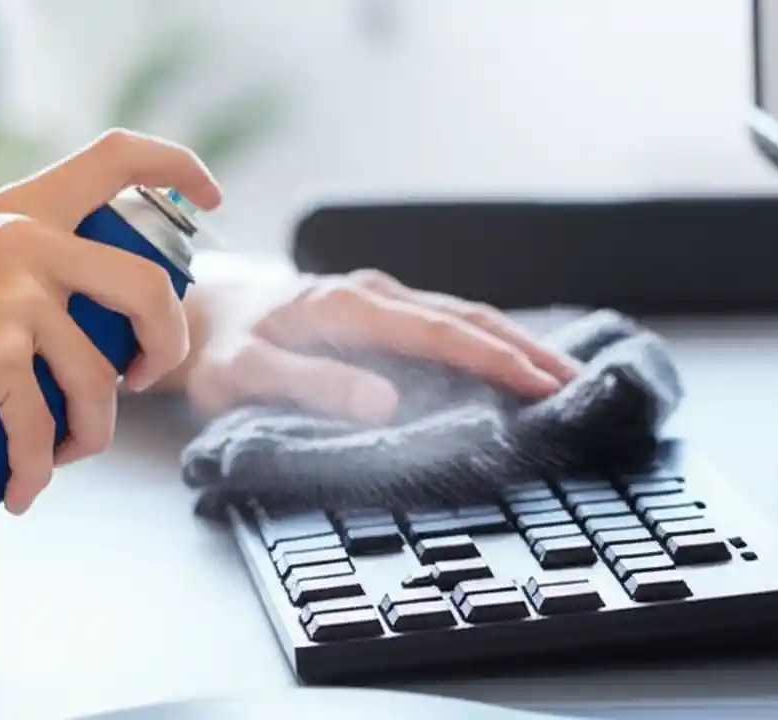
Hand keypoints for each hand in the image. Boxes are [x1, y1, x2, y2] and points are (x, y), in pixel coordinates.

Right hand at [0, 129, 220, 512]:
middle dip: (168, 345)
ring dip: (94, 434)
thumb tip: (100, 323)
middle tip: (143, 380)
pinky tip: (23, 489)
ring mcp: (16, 298)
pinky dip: (37, 470)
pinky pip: (44, 428)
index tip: (212, 200)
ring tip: (69, 452)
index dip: (180, 168)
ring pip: (100, 380)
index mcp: (28, 210)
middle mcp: (30, 243)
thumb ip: (31, 268)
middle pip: (150, 289)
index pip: (118, 157)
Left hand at [162, 262, 579, 423]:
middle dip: (526, 349)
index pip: (442, 330)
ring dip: (514, 342)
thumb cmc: (219, 349)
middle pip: (468, 315)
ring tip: (562, 373)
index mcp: (348, 305)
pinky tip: (510, 359)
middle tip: (579, 382)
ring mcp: (380, 296)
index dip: (496, 359)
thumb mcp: (245, 375)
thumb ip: (310, 385)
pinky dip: (488, 340)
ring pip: (463, 314)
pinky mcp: (381, 309)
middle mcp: (373, 292)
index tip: (543, 385)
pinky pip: (447, 320)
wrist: (198, 310)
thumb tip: (385, 403)